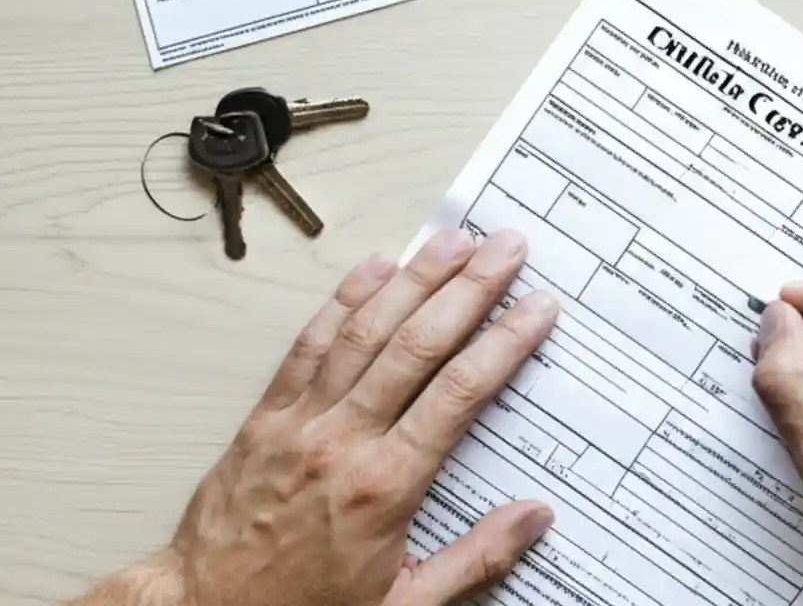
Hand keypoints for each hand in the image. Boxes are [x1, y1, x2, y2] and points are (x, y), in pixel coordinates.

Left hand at [73, 229, 559, 605]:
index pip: (459, 394)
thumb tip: (535, 517)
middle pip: (418, 345)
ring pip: (365, 333)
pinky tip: (373, 269)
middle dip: (469, 289)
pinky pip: (308, 345)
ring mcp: (301, 421)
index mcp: (386, 487)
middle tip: (506, 248)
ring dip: (413, 280)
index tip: (536, 309)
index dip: (504, 343)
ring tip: (451, 242)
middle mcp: (344, 441)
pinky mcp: (267, 416)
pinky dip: (343, 302)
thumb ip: (475, 560)